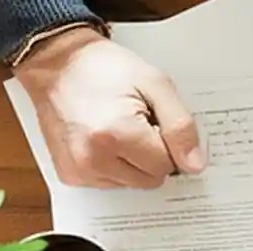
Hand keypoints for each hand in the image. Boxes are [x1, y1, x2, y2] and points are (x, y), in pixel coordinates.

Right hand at [13, 27, 205, 188]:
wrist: (57, 64)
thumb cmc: (104, 69)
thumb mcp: (155, 84)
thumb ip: (181, 126)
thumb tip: (194, 165)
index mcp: (116, 134)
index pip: (167, 165)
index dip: (166, 141)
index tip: (151, 120)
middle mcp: (93, 159)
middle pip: (150, 179)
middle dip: (150, 154)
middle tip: (135, 124)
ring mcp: (79, 171)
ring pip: (132, 185)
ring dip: (132, 162)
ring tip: (116, 129)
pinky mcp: (70, 176)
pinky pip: (110, 184)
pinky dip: (113, 166)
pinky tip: (103, 140)